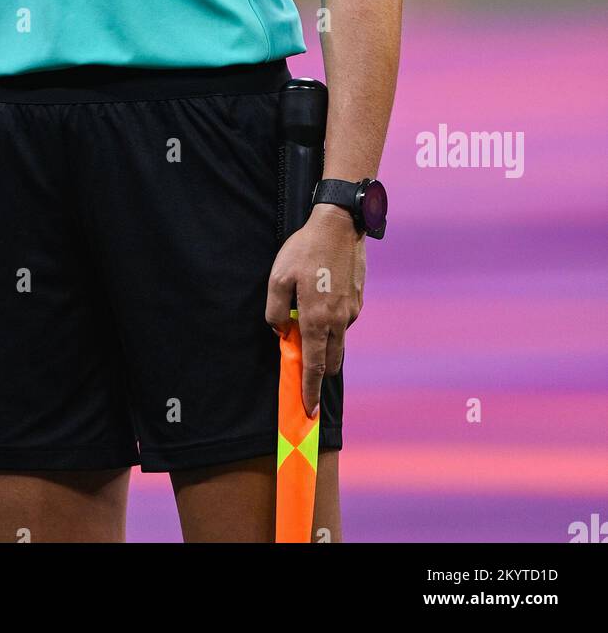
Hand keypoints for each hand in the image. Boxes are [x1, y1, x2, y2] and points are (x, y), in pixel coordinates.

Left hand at [265, 204, 365, 418]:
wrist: (339, 225)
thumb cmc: (305, 250)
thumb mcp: (278, 278)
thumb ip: (276, 310)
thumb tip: (281, 329)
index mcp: (317, 320)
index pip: (314, 366)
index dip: (310, 390)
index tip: (309, 410)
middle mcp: (338, 321)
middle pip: (331, 361)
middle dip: (319, 372)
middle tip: (306, 373)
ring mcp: (352, 311)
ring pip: (338, 341)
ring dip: (325, 344)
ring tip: (308, 321)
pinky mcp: (359, 299)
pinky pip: (344, 322)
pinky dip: (333, 323)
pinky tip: (321, 300)